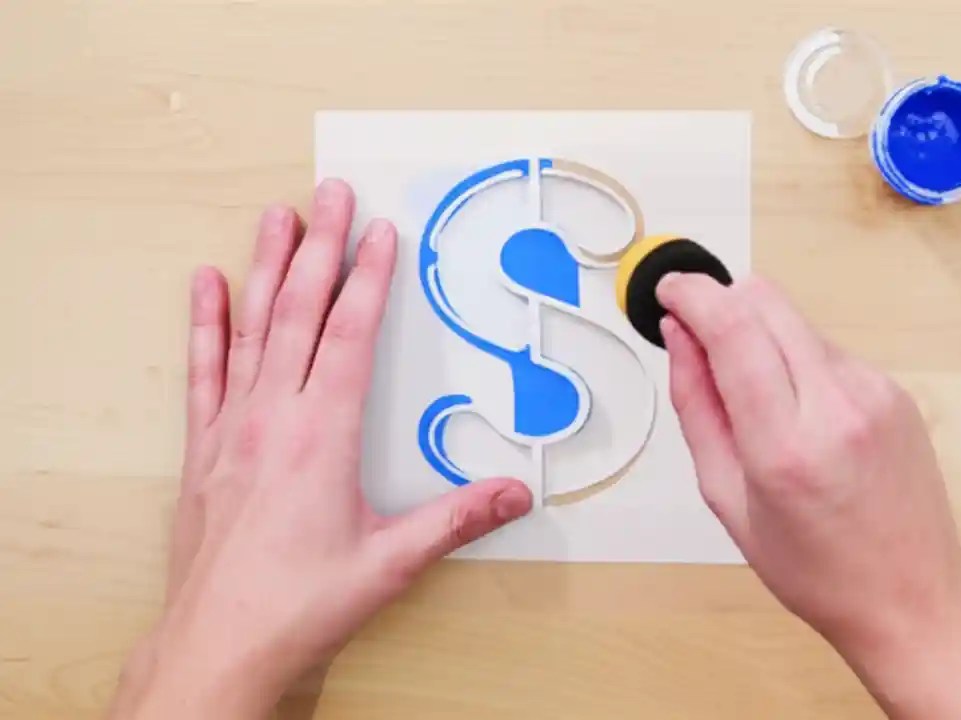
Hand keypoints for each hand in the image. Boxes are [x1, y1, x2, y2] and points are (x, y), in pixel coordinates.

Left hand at [110, 180, 532, 719]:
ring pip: (250, 328)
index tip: (380, 233)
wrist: (218, 643)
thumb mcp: (391, 563)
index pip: (350, 336)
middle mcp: (273, 417)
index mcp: (321, 435)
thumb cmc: (299, 604)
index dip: (368, 279)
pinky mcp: (205, 448)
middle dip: (320, 248)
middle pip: (299, 312)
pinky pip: (204, 369)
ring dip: (264, 267)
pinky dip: (206, 323)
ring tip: (276, 216)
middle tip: (332, 195)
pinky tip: (206, 287)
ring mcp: (232, 428)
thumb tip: (515, 494)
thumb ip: (456, 520)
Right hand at [658, 274, 960, 718]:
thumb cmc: (814, 569)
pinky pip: (828, 350)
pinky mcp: (896, 391)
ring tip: (755, 400)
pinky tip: (800, 415)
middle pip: (767, 302)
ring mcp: (875, 392)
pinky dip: (797, 361)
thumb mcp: (728, 500)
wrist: (912, 598)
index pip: (733, 329)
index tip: (669, 290)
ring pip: (797, 322)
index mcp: (785, 444)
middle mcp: (837, 405)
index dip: (693, 295)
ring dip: (760, 335)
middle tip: (696, 333)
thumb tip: (678, 338)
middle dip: (722, 302)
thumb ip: (698, 409)